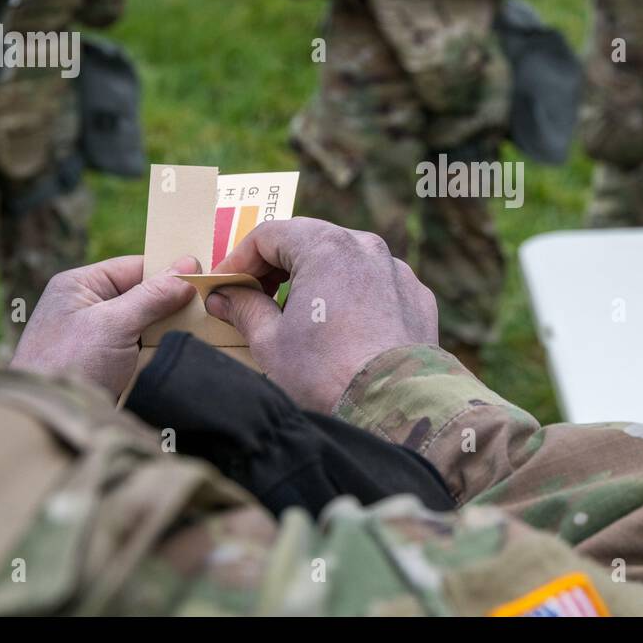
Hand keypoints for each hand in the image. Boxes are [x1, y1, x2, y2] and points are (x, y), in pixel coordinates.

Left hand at [11, 255, 198, 397]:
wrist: (47, 420)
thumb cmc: (70, 361)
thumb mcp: (115, 322)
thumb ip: (153, 295)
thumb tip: (190, 267)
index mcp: (80, 285)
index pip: (136, 267)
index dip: (170, 272)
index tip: (206, 279)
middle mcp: (88, 306)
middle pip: (144, 295)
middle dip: (173, 304)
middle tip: (210, 309)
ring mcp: (97, 337)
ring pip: (146, 324)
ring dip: (169, 330)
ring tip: (205, 331)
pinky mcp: (106, 365)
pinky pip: (141, 349)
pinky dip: (159, 351)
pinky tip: (182, 354)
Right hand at [203, 217, 438, 413]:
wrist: (393, 408)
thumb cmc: (326, 374)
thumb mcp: (270, 342)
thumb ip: (245, 309)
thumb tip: (226, 297)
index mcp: (327, 247)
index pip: (270, 235)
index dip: (239, 259)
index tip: (224, 286)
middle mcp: (368, 248)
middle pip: (309, 241)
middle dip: (275, 266)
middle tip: (251, 296)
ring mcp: (397, 272)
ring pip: (345, 261)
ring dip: (314, 278)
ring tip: (293, 314)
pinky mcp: (417, 298)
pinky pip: (375, 285)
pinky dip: (351, 297)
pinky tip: (338, 329)